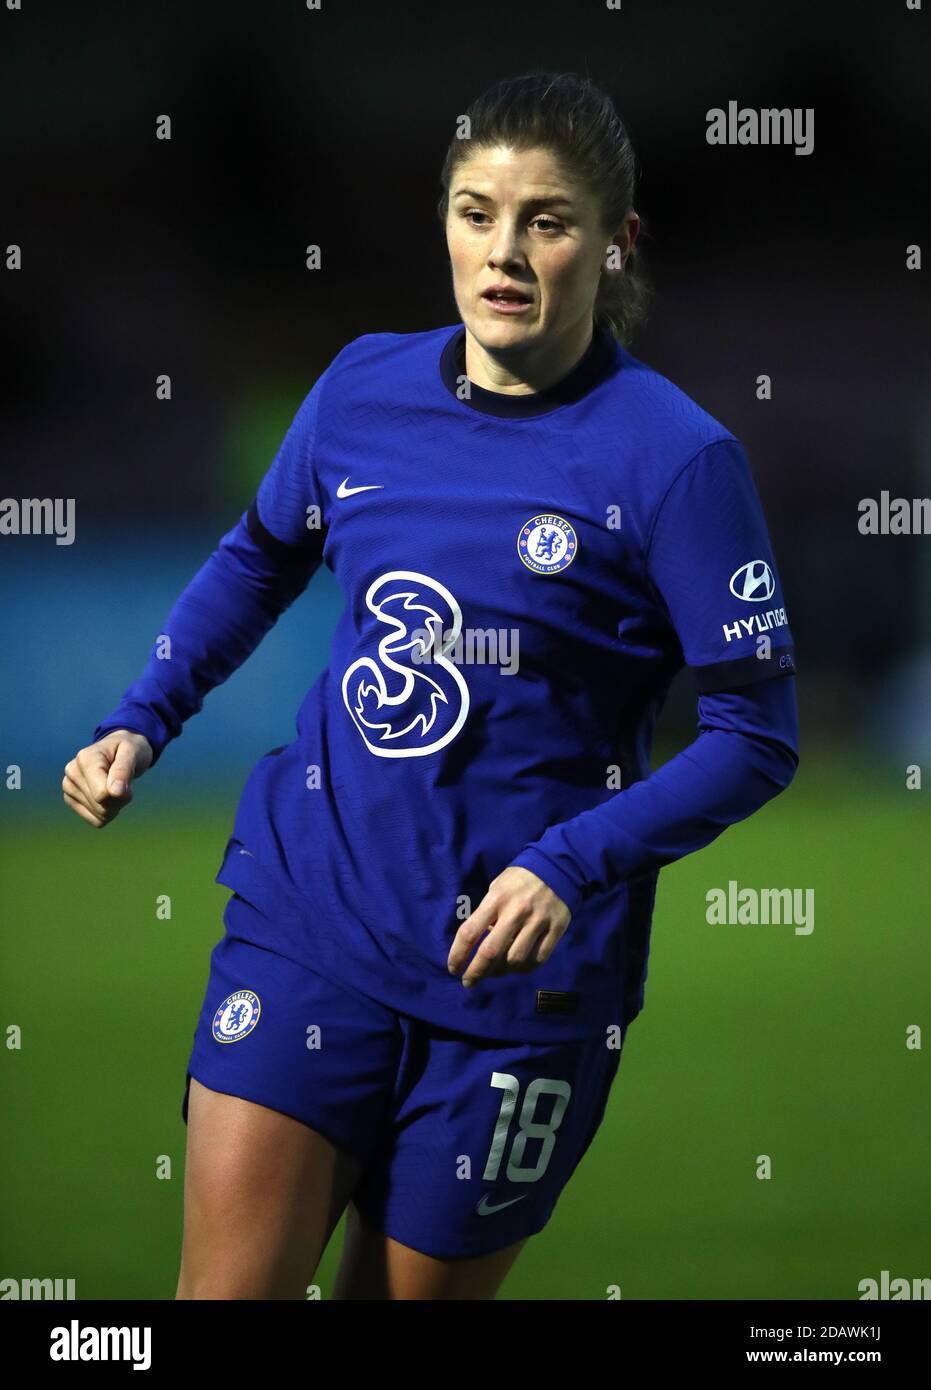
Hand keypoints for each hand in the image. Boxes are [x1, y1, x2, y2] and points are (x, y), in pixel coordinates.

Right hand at [62, 729, 153, 827]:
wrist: (119, 750)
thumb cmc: (128, 750)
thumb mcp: (133, 753)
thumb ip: (123, 770)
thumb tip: (115, 792)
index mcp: (85, 759)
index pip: (102, 794)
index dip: (122, 793)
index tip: (128, 779)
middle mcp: (72, 772)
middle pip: (102, 806)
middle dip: (120, 799)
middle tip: (123, 782)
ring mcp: (68, 786)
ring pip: (100, 815)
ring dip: (115, 805)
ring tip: (115, 786)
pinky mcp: (70, 800)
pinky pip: (96, 821)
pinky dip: (108, 813)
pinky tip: (108, 796)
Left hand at [447, 865, 570, 986]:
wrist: (558, 867)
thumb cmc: (520, 879)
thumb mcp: (497, 887)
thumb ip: (488, 913)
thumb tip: (481, 942)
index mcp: (496, 899)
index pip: (469, 932)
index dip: (458, 954)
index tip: (453, 968)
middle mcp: (516, 912)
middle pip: (491, 952)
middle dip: (476, 972)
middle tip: (469, 981)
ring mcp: (537, 922)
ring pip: (515, 960)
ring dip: (501, 971)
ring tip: (494, 972)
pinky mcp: (556, 930)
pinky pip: (538, 959)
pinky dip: (524, 968)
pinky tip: (517, 967)